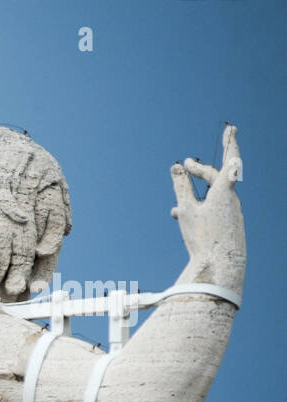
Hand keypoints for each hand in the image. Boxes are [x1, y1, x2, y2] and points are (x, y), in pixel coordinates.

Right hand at [171, 124, 245, 291]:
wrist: (219, 266)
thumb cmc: (203, 237)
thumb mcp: (186, 209)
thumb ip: (181, 186)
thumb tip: (177, 167)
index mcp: (224, 191)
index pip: (229, 160)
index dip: (229, 143)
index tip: (231, 129)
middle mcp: (232, 199)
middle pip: (216, 179)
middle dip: (200, 171)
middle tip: (186, 165)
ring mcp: (232, 212)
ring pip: (212, 196)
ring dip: (195, 194)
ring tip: (175, 203)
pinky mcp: (229, 224)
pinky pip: (213, 210)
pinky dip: (198, 209)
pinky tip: (181, 219)